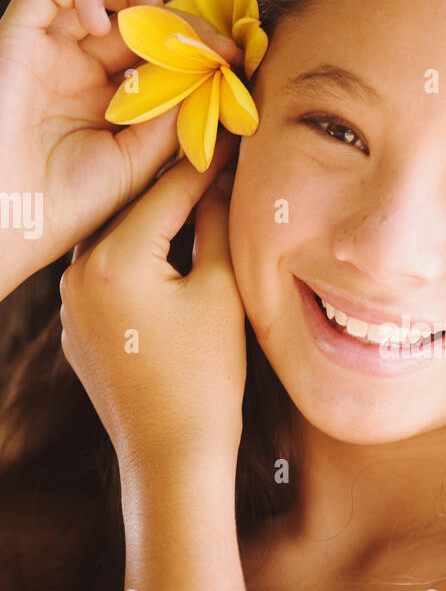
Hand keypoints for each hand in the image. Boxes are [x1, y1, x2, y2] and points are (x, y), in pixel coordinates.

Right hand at [0, 0, 240, 298]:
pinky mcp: (16, 37)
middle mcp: (81, 66)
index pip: (161, 51)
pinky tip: (107, 22)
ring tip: (165, 27)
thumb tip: (212, 79)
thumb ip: (172, 119)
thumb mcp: (137, 161)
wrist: (10, 223)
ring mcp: (50, 50)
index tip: (236, 61)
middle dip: (183, 24)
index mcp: (111, 96)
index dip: (198, 47)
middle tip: (217, 45)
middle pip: (140, 17)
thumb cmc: (68, 205)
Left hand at [58, 129, 245, 480]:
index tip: (232, 133)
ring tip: (198, 205)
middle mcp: (78, 274)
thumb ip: (217, 225)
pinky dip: (139, 265)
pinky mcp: (74, 330)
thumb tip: (219, 179)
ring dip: (156, 225)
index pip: (167, 190)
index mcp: (114, 259)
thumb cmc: (206, 379)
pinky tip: (171, 263)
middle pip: (136, 211)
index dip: (207, 161)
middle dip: (178, 188)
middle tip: (217, 159)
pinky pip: (107, 280)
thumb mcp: (222, 291)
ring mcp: (69, 304)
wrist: (171, 457)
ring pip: (118, 244)